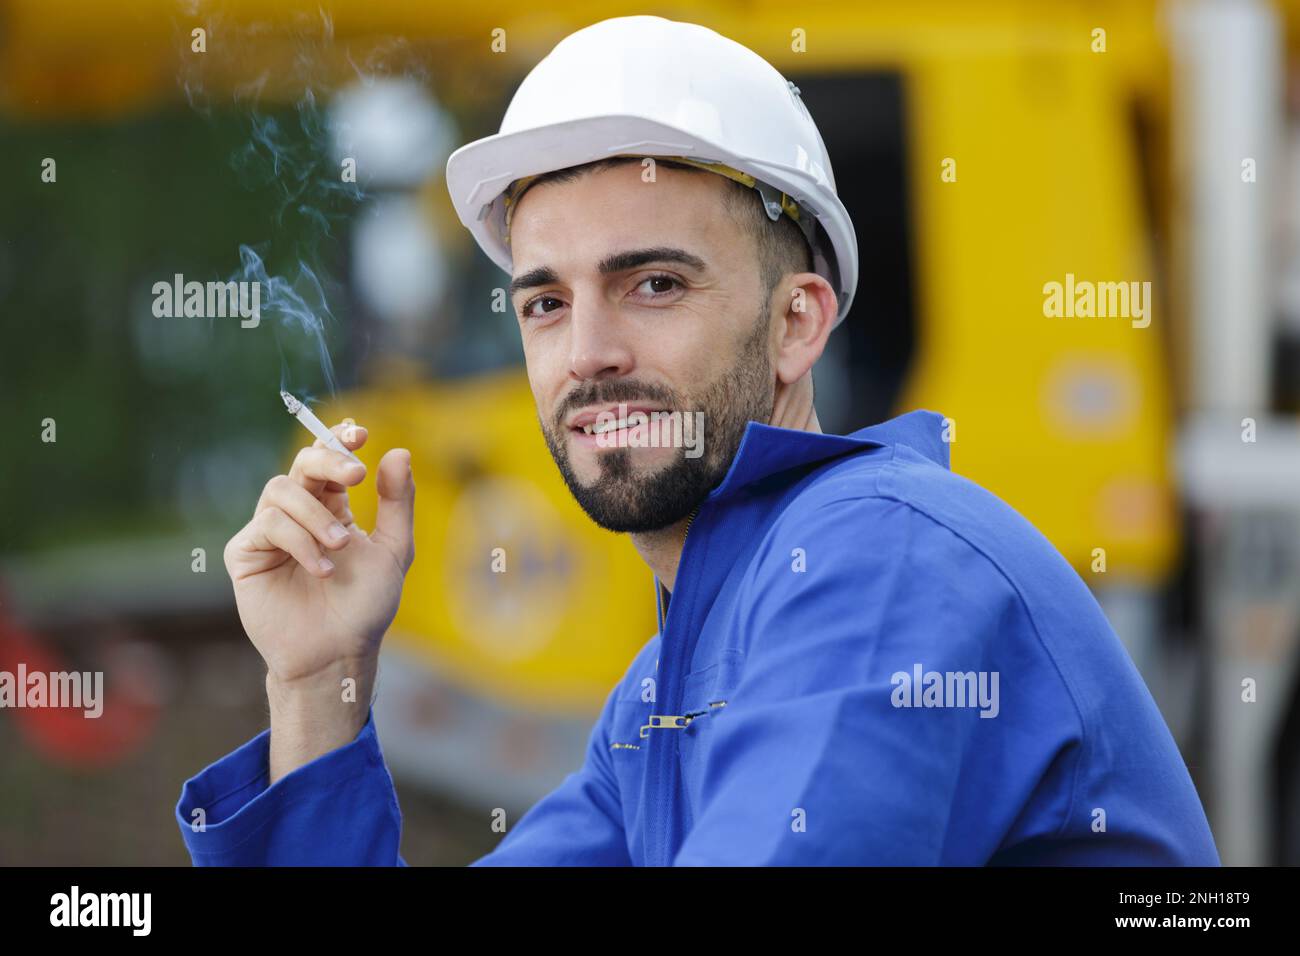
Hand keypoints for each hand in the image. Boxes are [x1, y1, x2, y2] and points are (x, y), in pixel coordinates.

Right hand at [223, 422, 415, 687]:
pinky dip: (299, 541)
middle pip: (302, 464)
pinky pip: (268, 525)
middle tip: (355, 477)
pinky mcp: (245, 553)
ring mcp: (269, 531)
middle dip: (328, 462)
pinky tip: (322, 569)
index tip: (361, 432)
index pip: (329, 460)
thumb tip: (399, 452)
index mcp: (331, 507)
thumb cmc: (365, 605)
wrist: (337, 651)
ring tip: (340, 547)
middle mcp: (298, 513)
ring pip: (282, 491)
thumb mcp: (394, 549)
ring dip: (316, 516)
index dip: (339, 440)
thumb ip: (397, 502)